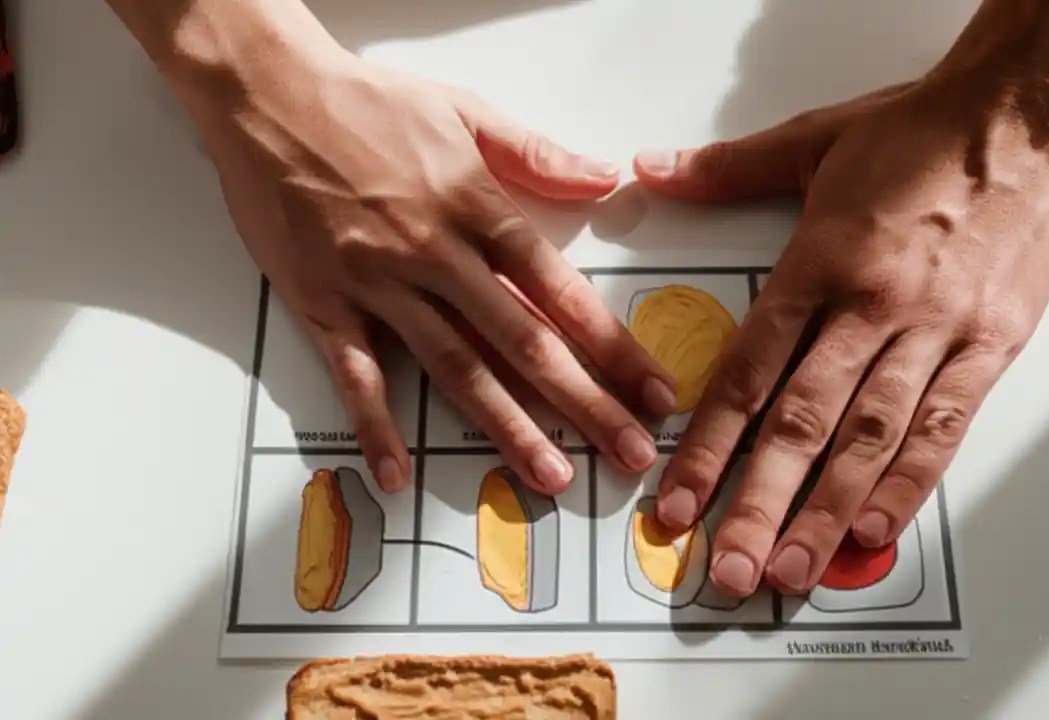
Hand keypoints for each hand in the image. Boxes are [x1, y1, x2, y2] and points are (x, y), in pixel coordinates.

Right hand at [197, 50, 673, 494]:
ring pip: (454, 367)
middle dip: (584, 402)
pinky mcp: (323, 303)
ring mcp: (378, 283)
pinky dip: (375, 427)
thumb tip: (604, 178)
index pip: (559, 289)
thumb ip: (536, 152)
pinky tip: (398, 475)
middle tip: (629, 452)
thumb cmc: (366, 101)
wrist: (266, 92)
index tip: (652, 388)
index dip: (611, 344)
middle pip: (522, 341)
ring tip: (550, 473)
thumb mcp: (464, 110)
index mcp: (476, 207)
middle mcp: (435, 253)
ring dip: (507, 426)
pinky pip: (354, 375)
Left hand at [634, 73, 1048, 595]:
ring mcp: (936, 332)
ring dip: (827, 513)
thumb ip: (726, 170)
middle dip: (760, 505)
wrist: (1025, 114)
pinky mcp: (990, 346)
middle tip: (729, 569)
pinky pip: (944, 427)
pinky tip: (875, 531)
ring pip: (872, 440)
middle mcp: (875, 306)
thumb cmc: (920, 131)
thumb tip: (654, 170)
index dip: (709, 447)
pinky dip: (909, 484)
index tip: (680, 502)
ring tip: (792, 571)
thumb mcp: (812, 138)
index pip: (750, 374)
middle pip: (804, 424)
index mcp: (821, 262)